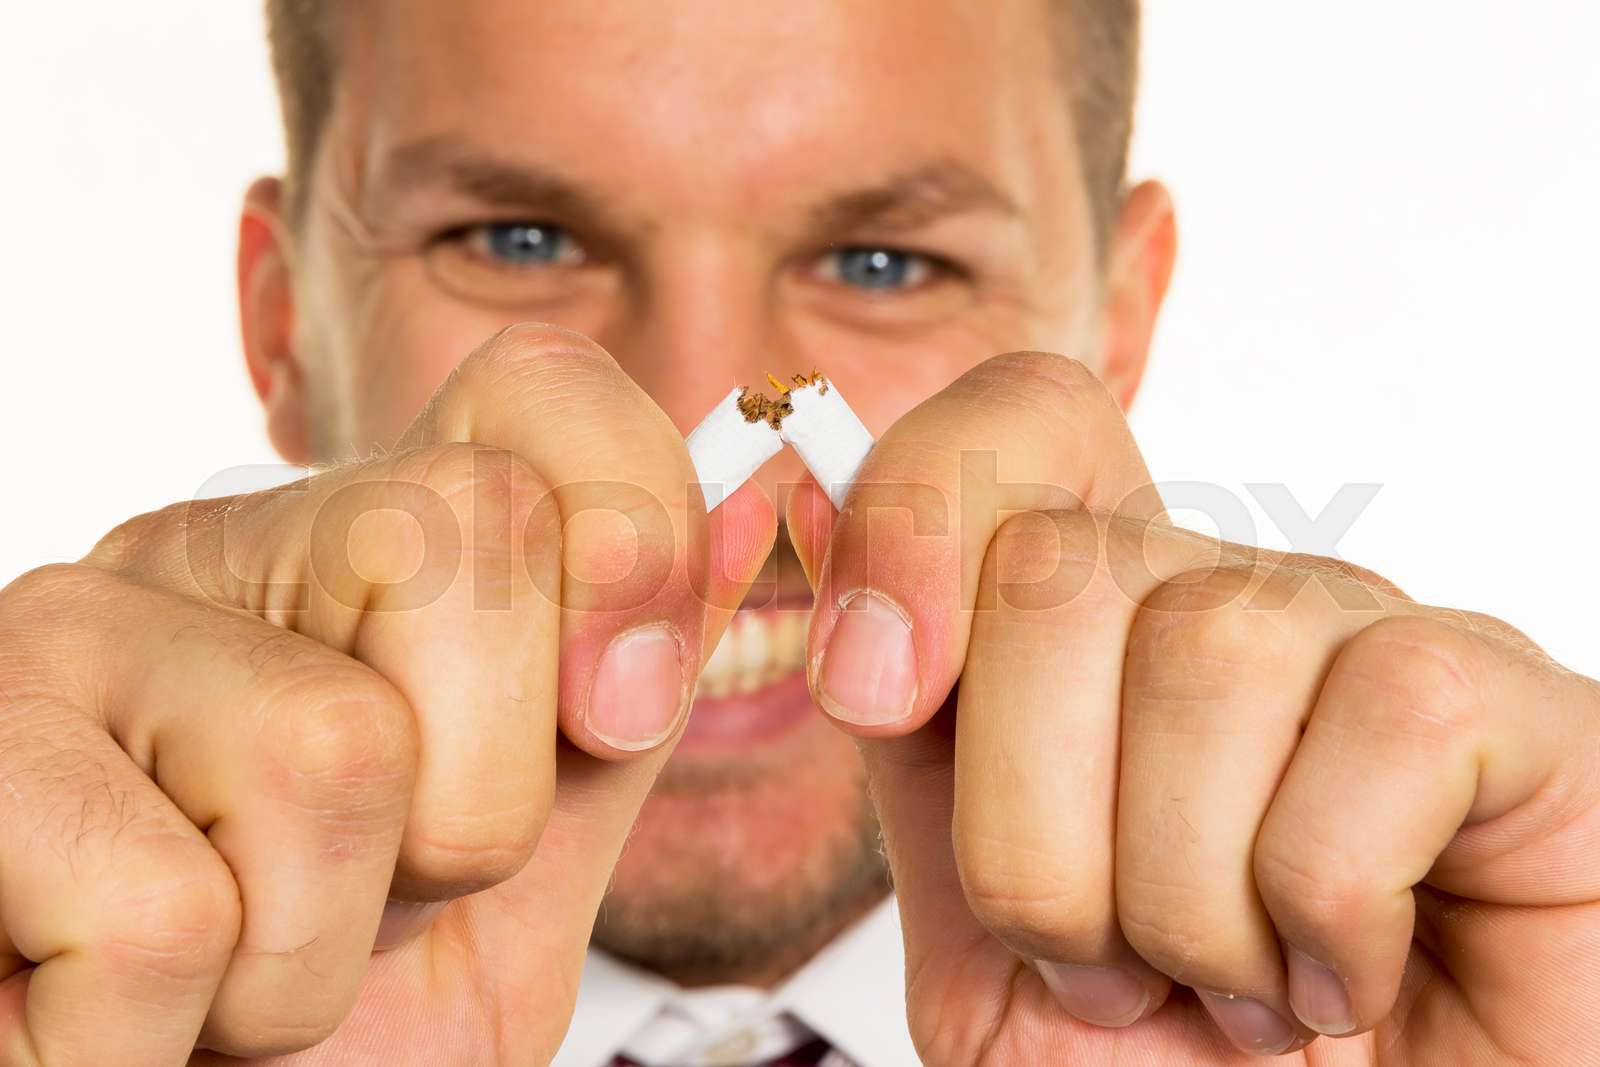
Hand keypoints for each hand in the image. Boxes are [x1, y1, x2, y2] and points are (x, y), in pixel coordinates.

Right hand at [0, 324, 774, 1065]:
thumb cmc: (351, 1011)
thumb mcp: (536, 853)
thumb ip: (629, 687)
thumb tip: (758, 504)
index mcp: (370, 551)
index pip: (543, 389)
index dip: (633, 534)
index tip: (616, 717)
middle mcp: (216, 543)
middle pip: (471, 532)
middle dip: (473, 808)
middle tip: (367, 894)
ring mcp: (69, 629)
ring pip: (335, 745)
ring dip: (315, 955)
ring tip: (232, 972)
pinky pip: (166, 914)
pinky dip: (167, 1041)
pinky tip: (110, 1018)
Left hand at [788, 352, 1599, 1063]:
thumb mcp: (983, 942)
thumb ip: (920, 760)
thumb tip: (847, 588)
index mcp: (1089, 636)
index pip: (1016, 422)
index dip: (914, 515)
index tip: (871, 693)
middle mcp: (1225, 602)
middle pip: (1061, 562)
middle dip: (1032, 829)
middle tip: (1105, 963)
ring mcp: (1366, 641)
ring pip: (1207, 645)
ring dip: (1180, 897)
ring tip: (1228, 992)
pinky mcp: (1516, 706)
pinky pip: (1390, 715)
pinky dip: (1328, 905)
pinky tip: (1341, 974)